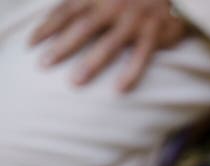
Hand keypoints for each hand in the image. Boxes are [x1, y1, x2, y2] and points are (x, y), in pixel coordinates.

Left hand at [30, 0, 188, 91]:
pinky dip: (131, 71)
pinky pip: (141, 55)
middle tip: (44, 64)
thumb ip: (87, 2)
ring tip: (75, 82)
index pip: (66, 10)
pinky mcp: (154, 32)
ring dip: (92, 63)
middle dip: (62, 46)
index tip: (31, 44)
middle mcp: (114, 5)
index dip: (47, 26)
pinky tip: (120, 88)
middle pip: (83, 27)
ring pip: (109, 43)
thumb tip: (58, 16)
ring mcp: (134, 20)